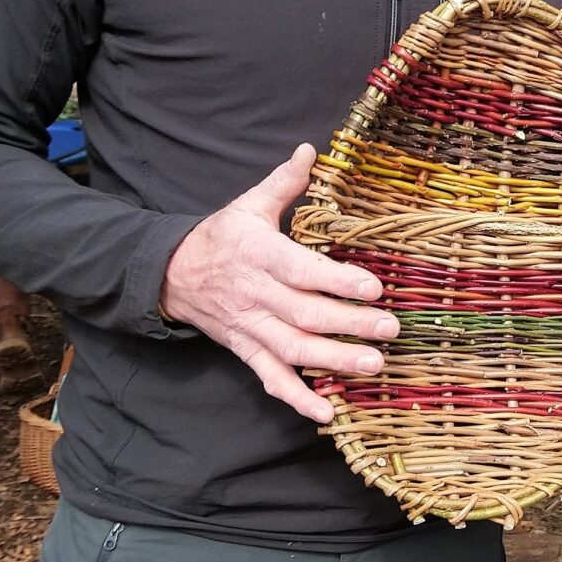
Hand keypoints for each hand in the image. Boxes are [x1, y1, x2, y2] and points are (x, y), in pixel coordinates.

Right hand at [161, 144, 397, 422]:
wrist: (171, 275)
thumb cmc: (221, 237)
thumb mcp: (248, 205)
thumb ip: (284, 182)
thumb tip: (310, 149)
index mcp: (259, 254)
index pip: (302, 270)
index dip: (337, 281)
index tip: (373, 287)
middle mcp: (256, 295)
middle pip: (305, 314)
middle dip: (350, 324)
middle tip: (390, 329)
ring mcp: (250, 328)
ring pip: (293, 350)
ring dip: (334, 361)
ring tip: (373, 366)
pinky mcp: (245, 351)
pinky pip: (271, 379)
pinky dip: (297, 398)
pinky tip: (326, 413)